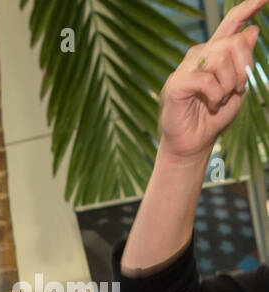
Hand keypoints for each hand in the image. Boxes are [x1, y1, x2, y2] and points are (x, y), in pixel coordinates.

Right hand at [158, 0, 262, 161]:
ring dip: (229, 83)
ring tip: (221, 99)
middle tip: (237, 88)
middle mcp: (198, 56)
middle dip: (243, 67)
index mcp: (214, 54)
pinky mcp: (175, 85)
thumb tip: (251, 30)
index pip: (230, 24)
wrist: (194, 143)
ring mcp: (184, 69)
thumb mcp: (237, 86)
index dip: (247, 8)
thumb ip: (243, 61)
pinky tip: (211, 104)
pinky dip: (216, 95)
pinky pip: (206, 79)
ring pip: (220, 58)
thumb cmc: (214, 116)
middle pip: (232, 42)